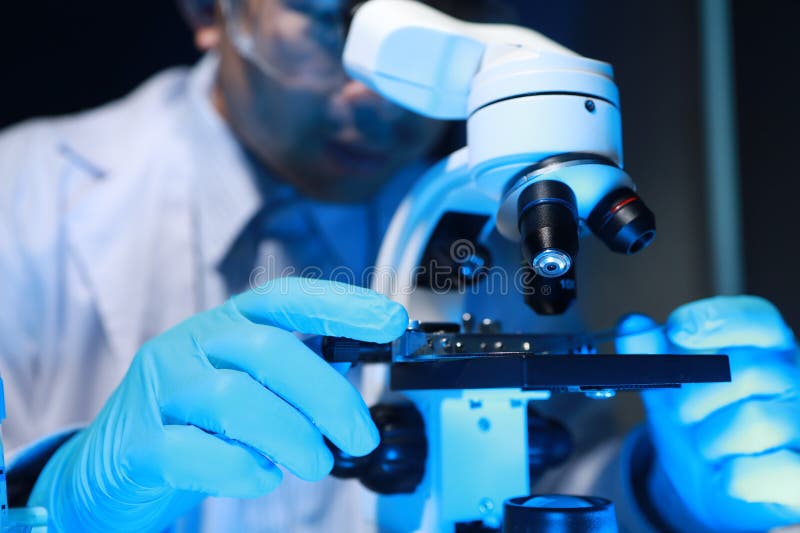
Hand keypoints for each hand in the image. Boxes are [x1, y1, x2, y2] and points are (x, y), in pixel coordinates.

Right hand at [29, 277, 407, 531]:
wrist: (112, 468)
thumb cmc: (194, 423)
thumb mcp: (247, 387)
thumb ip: (294, 375)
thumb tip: (356, 370)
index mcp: (224, 326)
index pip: (285, 298)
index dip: (340, 304)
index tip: (391, 321)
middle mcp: (191, 345)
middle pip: (268, 350)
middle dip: (326, 395)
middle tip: (359, 437)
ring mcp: (159, 391)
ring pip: (233, 398)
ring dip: (290, 435)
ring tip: (316, 464)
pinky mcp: (138, 443)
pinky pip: (191, 451)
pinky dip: (239, 468)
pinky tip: (262, 478)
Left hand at [616, 296, 799, 531]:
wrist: (712, 485)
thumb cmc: (697, 426)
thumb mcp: (665, 385)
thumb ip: (647, 354)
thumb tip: (633, 324)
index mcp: (768, 350)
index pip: (756, 317)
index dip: (716, 320)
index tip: (678, 331)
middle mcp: (796, 381)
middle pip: (743, 370)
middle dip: (693, 398)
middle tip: (684, 418)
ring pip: (753, 420)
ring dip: (709, 441)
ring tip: (709, 449)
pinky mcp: (799, 479)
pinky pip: (755, 471)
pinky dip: (729, 477)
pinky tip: (728, 476)